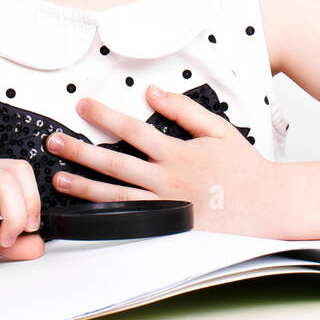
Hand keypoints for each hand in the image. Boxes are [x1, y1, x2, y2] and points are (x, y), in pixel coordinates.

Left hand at [44, 84, 283, 237]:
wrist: (265, 205)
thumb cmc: (244, 168)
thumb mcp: (217, 129)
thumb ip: (183, 110)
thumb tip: (153, 92)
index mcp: (177, 154)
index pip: (132, 131)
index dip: (104, 116)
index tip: (83, 105)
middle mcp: (166, 182)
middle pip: (114, 164)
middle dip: (80, 151)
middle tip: (53, 141)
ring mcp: (164, 208)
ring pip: (116, 198)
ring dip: (84, 189)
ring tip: (59, 180)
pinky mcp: (167, 227)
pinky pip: (130, 221)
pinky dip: (106, 217)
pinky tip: (87, 214)